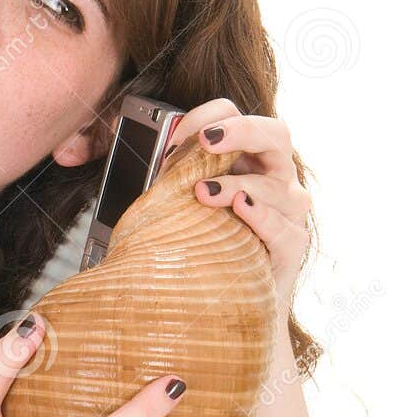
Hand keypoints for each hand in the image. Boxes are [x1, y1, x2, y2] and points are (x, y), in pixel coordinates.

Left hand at [164, 99, 312, 305]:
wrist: (230, 300)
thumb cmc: (206, 244)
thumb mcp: (182, 201)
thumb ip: (168, 171)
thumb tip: (124, 133)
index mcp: (248, 157)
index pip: (237, 117)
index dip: (209, 116)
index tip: (175, 137)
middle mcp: (275, 177)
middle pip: (275, 135)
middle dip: (242, 131)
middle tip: (207, 140)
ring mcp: (288, 210)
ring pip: (277, 185)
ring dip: (238, 183)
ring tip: (204, 191)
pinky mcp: (292, 245)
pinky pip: (285, 228)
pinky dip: (263, 216)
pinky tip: (242, 209)